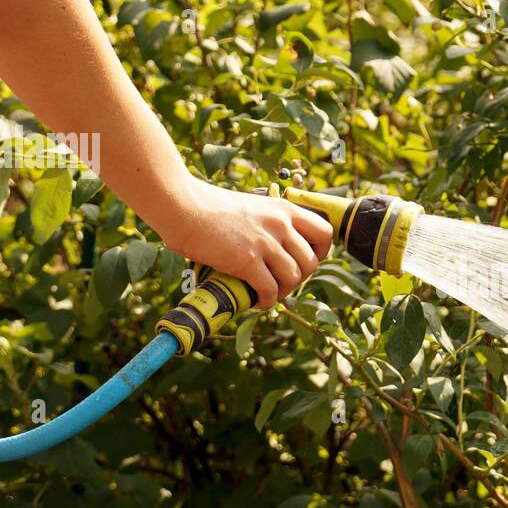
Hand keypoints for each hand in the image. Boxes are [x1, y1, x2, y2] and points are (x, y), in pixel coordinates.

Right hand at [157, 178, 333, 308]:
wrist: (183, 206)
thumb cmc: (210, 208)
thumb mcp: (252, 207)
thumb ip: (269, 224)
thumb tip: (277, 251)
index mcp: (284, 209)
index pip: (324, 233)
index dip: (319, 253)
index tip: (303, 261)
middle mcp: (281, 225)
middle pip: (311, 263)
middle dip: (299, 278)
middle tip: (280, 282)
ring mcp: (265, 243)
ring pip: (294, 279)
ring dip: (283, 291)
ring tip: (267, 293)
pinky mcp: (247, 260)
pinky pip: (270, 290)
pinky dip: (266, 301)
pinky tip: (256, 301)